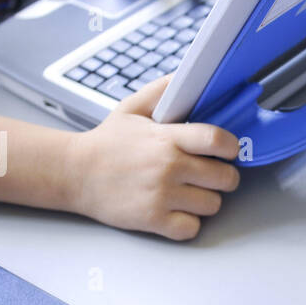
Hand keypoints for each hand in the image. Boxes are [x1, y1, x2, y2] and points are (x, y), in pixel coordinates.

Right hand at [65, 76, 239, 240]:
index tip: (227, 150)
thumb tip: (187, 75)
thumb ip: (162, 91)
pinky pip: (192, 228)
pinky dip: (188, 223)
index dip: (231, 147)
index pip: (217, 141)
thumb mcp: (132, 108)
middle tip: (211, 175)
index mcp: (167, 138)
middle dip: (223, 177)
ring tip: (190, 193)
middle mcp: (168, 167)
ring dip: (205, 201)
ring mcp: (161, 195)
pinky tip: (178, 212)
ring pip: (213, 205)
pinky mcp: (153, 220)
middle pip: (226, 178)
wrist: (74, 173)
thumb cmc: (106, 143)